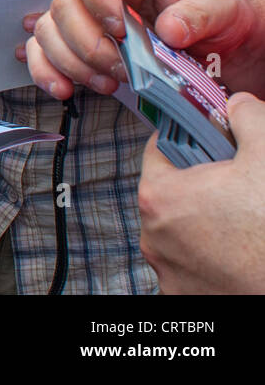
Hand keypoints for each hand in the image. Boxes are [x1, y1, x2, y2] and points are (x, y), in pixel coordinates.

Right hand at [25, 0, 264, 99]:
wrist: (220, 39)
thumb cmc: (216, 10)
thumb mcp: (220, 5)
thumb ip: (198, 14)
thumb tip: (170, 30)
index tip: (118, 27)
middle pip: (64, 4)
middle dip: (89, 44)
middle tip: (122, 67)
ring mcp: (85, 12)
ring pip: (49, 30)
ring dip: (73, 62)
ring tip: (108, 82)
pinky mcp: (78, 40)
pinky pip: (43, 52)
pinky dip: (48, 72)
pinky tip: (65, 88)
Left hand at [137, 93, 264, 293]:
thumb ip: (248, 120)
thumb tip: (238, 103)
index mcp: (159, 195)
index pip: (158, 151)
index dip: (182, 139)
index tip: (202, 139)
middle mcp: (152, 234)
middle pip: (168, 192)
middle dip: (195, 182)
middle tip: (228, 180)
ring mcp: (166, 269)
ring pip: (178, 229)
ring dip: (200, 220)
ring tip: (236, 217)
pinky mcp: (182, 295)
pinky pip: (187, 263)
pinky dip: (206, 254)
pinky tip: (234, 248)